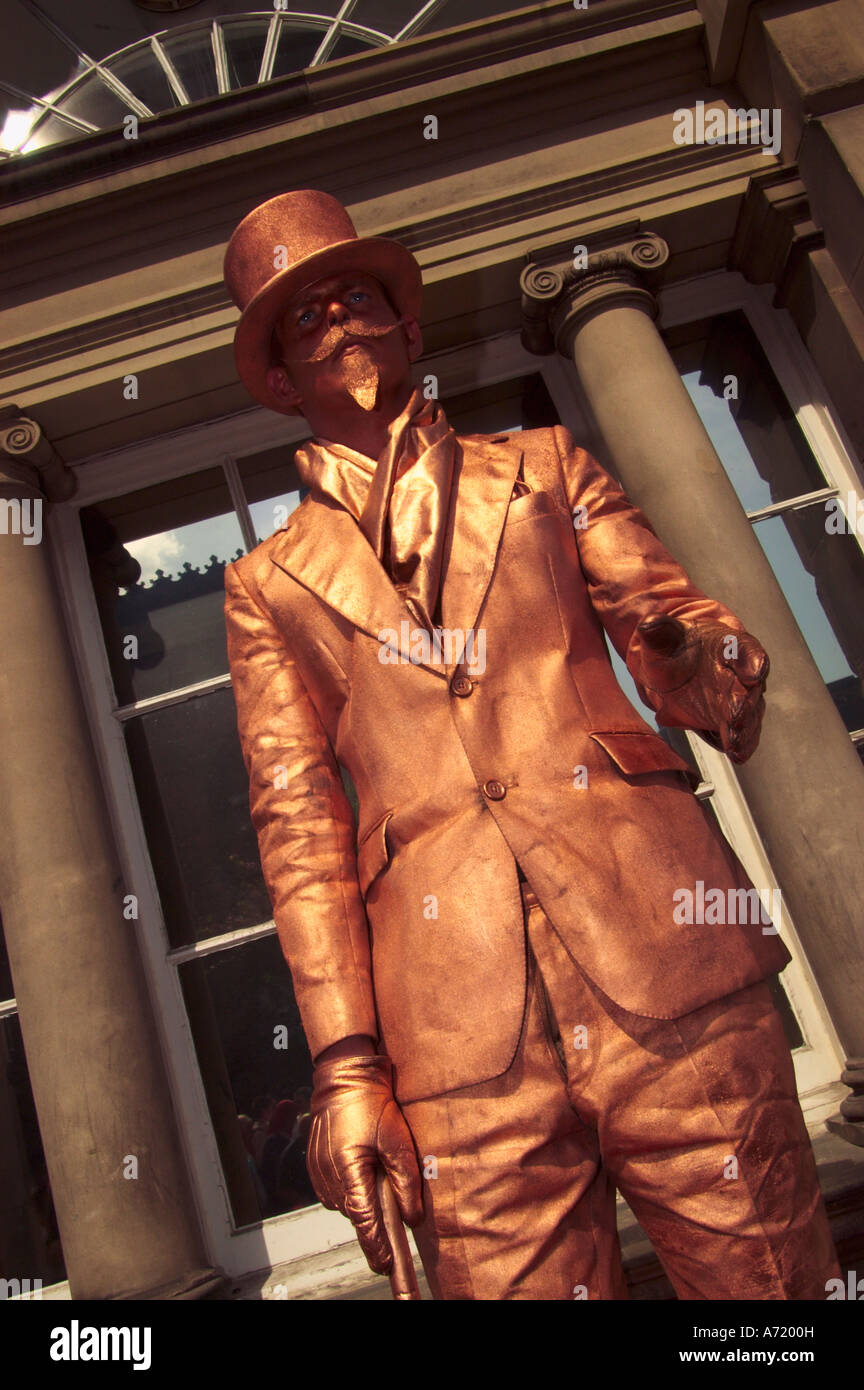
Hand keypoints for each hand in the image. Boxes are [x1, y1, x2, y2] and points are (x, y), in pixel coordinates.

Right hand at [307, 1053, 423, 1274]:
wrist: (343, 1078)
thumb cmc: (373, 1106)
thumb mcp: (399, 1141)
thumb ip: (407, 1183)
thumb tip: (412, 1218)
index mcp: (351, 1171)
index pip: (365, 1222)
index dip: (377, 1247)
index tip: (387, 1268)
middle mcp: (330, 1177)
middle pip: (357, 1215)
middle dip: (374, 1218)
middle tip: (393, 1208)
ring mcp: (319, 1172)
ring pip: (346, 1203)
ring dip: (362, 1198)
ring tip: (375, 1170)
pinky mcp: (315, 1166)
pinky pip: (335, 1190)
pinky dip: (350, 1186)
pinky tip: (361, 1164)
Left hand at [638, 616, 768, 763]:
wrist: (675, 666)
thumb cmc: (675, 647)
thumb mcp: (662, 637)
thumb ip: (658, 631)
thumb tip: (647, 625)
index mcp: (728, 644)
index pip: (745, 650)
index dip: (752, 660)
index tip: (755, 672)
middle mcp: (741, 672)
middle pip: (750, 688)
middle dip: (744, 703)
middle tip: (736, 718)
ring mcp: (739, 697)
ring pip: (749, 713)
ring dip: (745, 729)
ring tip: (736, 744)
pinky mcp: (733, 720)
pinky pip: (742, 731)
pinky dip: (742, 743)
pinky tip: (738, 754)